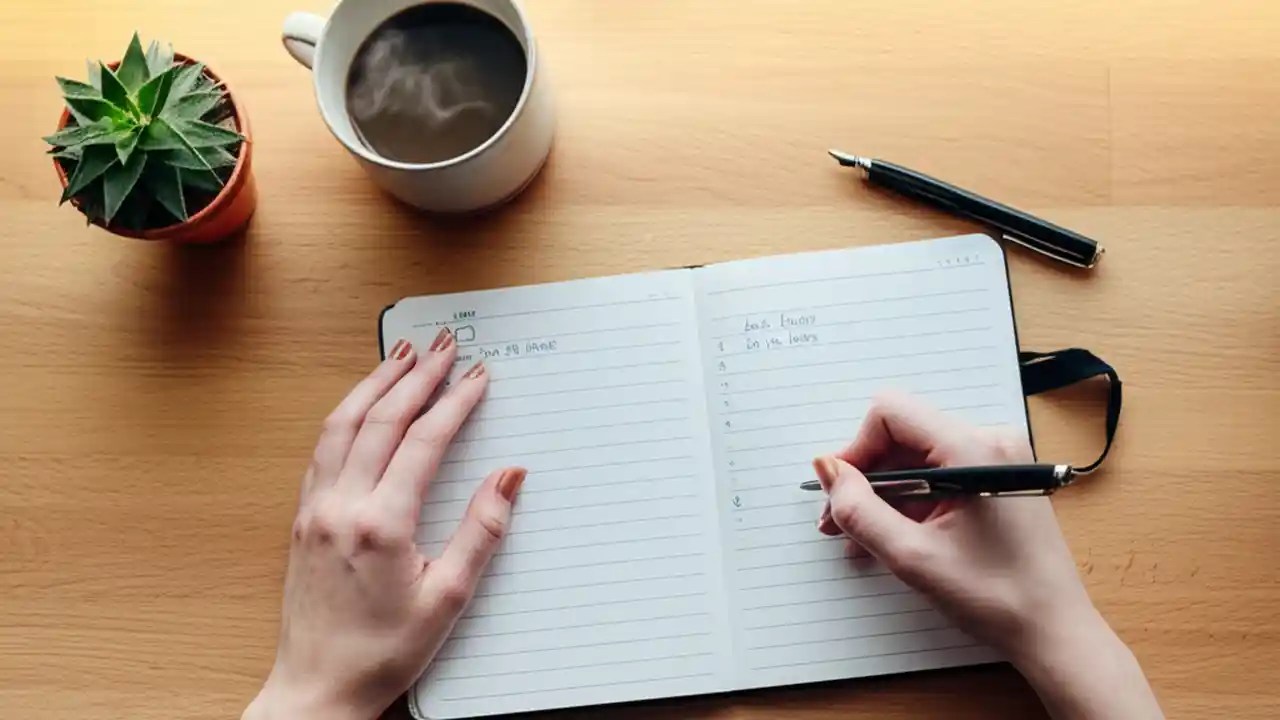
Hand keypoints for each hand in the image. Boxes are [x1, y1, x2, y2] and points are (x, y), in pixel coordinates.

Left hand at [243, 330, 524, 719]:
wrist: (317, 689)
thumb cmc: (383, 652)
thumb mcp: (448, 598)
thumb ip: (481, 532)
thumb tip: (508, 477)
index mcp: (380, 524)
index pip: (424, 441)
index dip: (455, 402)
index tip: (478, 376)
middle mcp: (340, 507)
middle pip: (382, 419)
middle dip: (418, 376)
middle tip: (445, 346)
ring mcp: (315, 510)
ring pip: (343, 424)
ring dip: (376, 384)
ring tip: (402, 354)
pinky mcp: (302, 519)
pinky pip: (323, 448)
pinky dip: (347, 414)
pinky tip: (362, 403)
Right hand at [813, 392, 1161, 718]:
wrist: (1053, 630)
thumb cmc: (997, 596)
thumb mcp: (912, 556)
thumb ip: (860, 510)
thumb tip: (827, 470)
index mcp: (973, 449)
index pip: (891, 413)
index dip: (856, 448)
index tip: (839, 491)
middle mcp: (988, 441)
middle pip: (902, 436)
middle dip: (865, 478)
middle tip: (838, 522)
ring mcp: (996, 460)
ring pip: (916, 459)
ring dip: (883, 495)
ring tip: (860, 538)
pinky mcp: (997, 479)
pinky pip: (938, 475)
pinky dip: (910, 502)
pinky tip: (891, 536)